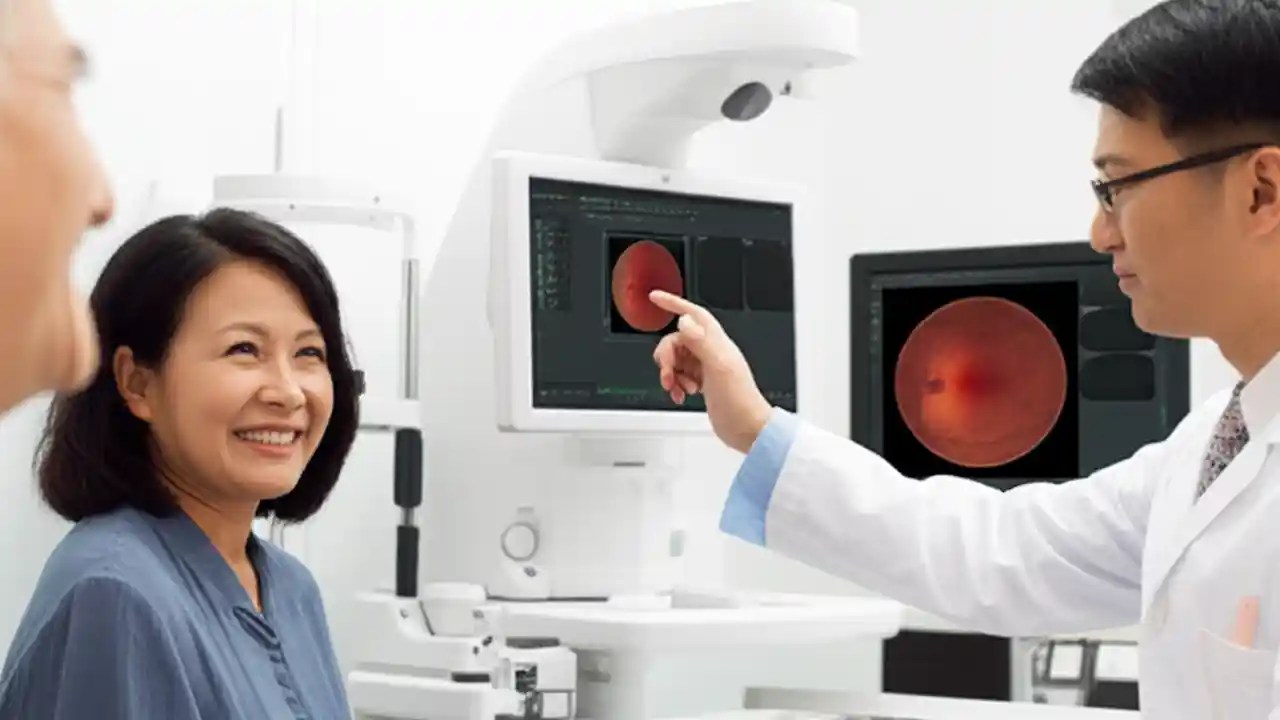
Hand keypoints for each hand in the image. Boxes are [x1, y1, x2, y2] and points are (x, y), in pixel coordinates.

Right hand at [649, 290, 772, 452]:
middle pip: (677, 340)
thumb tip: (684, 321)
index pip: (693, 314)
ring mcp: (707, 367)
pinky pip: (680, 374)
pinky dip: (675, 383)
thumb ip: (701, 342)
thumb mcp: (718, 367)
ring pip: (676, 358)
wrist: (747, 428)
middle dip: (666, 357)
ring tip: (676, 388)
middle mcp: (711, 351)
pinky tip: (681, 394)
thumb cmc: (739, 401)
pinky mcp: (703, 382)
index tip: (656, 298)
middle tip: (667, 375)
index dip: (674, 303)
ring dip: (670, 373)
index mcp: (716, 343)